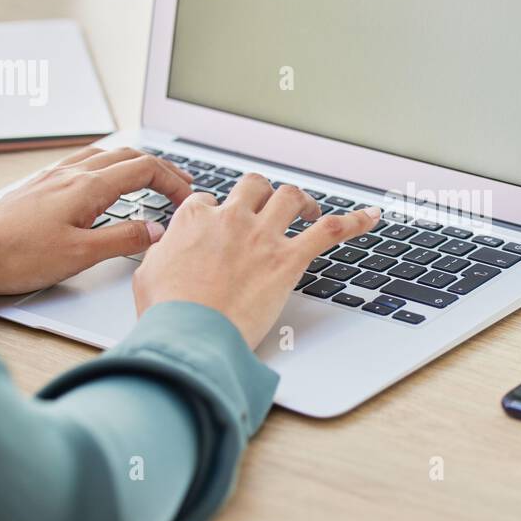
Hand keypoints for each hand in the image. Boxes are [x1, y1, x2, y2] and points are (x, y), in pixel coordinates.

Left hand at [0, 147, 192, 294]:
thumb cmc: (19, 255)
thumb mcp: (80, 254)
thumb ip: (123, 239)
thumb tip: (156, 230)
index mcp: (88, 187)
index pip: (144, 169)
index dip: (173, 181)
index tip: (187, 198)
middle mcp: (72, 174)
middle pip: (128, 156)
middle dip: (160, 167)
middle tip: (180, 184)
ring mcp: (54, 176)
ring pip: (105, 155)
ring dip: (134, 162)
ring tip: (149, 177)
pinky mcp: (41, 185)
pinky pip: (83, 162)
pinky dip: (108, 166)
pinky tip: (104, 179)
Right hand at [133, 173, 381, 347]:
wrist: (191, 334)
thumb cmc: (168, 313)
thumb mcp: (148, 274)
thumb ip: (162, 252)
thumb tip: (168, 247)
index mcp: (194, 220)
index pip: (211, 200)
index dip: (219, 212)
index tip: (223, 225)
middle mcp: (230, 219)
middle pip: (253, 186)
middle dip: (262, 194)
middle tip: (270, 208)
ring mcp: (262, 236)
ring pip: (289, 196)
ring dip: (300, 200)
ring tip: (307, 210)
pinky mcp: (288, 259)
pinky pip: (330, 230)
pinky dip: (354, 220)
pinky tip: (371, 216)